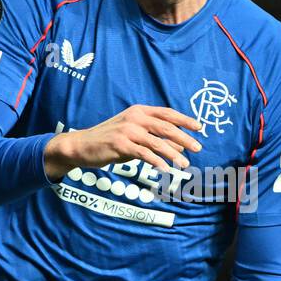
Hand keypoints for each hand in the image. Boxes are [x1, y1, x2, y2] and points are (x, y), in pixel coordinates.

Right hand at [44, 105, 201, 179]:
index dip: (184, 120)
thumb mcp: (134, 137)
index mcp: (139, 111)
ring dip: (174, 154)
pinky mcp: (120, 144)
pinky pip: (144, 153)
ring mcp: (127, 130)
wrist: (81, 146)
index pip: (167, 113)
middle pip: (166, 127)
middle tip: (198, 148)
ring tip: (185, 165)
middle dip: (184, 137)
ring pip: (157, 142)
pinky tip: (166, 169)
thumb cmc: (109, 141)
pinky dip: (157, 162)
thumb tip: (180, 148)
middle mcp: (134, 118)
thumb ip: (155, 139)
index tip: (199, 128)